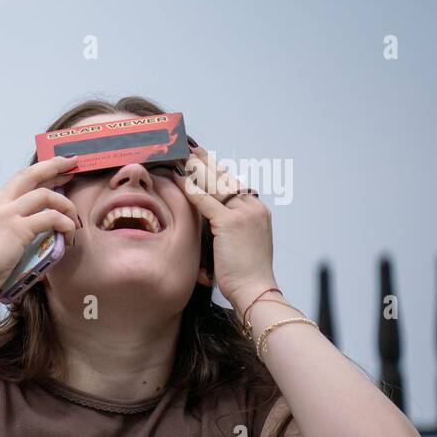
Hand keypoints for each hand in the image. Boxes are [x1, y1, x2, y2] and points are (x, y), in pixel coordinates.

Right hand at [0, 155, 81, 298]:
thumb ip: (8, 228)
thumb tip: (32, 233)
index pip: (20, 179)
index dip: (41, 170)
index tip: (58, 167)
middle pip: (32, 174)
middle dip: (55, 166)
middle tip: (73, 165)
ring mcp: (8, 214)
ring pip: (46, 195)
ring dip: (66, 205)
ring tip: (73, 220)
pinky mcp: (18, 229)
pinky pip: (51, 218)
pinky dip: (65, 224)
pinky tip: (68, 234)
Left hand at [181, 144, 275, 305]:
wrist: (255, 290)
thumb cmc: (244, 273)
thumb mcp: (238, 244)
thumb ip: (227, 228)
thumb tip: (211, 223)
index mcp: (256, 211)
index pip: (233, 183)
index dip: (216, 170)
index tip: (203, 158)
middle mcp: (252, 207)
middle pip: (225, 177)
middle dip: (205, 161)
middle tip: (189, 147)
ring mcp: (243, 213)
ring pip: (215, 184)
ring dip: (197, 168)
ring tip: (181, 155)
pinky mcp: (230, 223)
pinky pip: (206, 200)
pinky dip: (191, 188)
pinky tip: (179, 178)